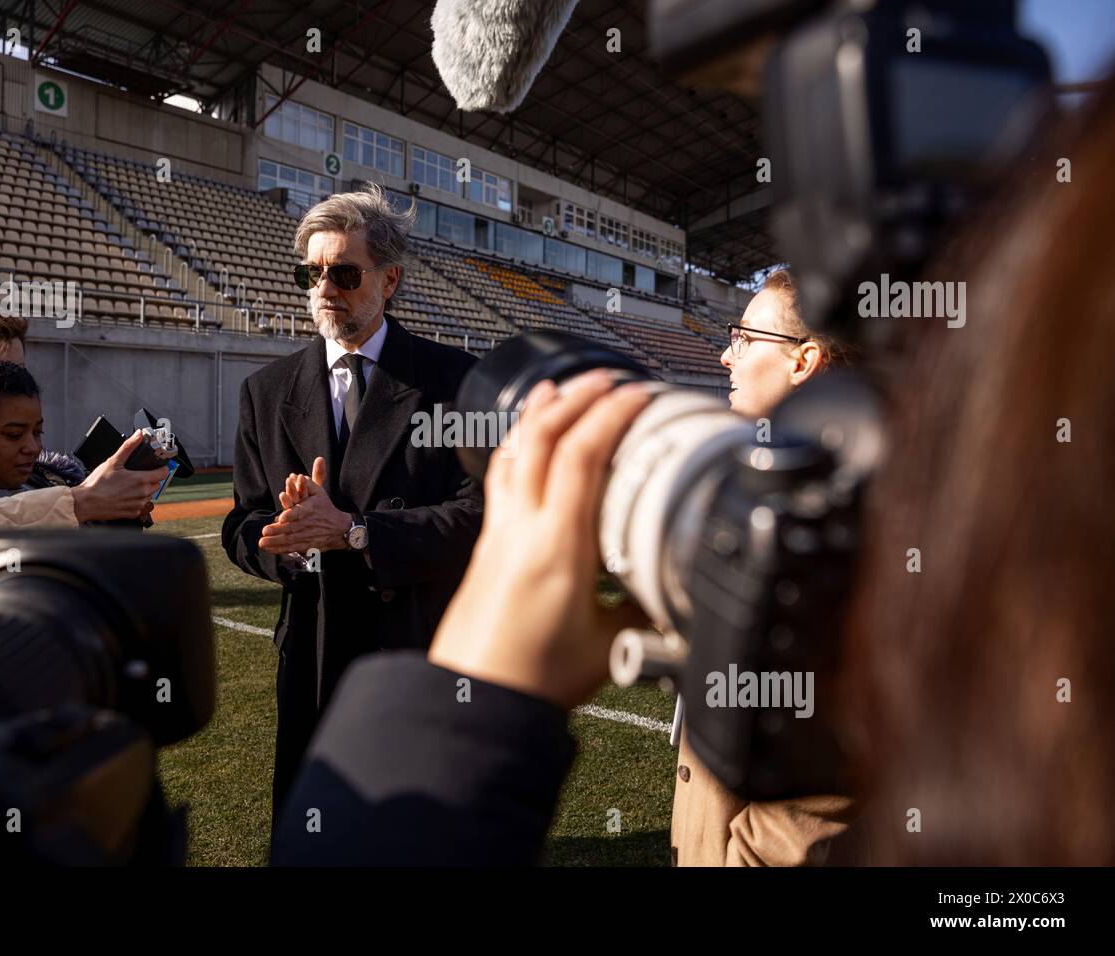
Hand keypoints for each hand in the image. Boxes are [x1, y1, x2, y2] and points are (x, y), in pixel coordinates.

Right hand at [71, 430, 168, 521]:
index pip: (163, 473)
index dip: (161, 468)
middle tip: (136, 475)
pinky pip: (140, 506)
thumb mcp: (113, 461)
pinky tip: (124, 496)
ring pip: (149, 495)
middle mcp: (142, 494)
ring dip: (143, 490)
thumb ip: (128, 447)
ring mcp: (138, 505)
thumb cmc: (97, 484)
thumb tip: (139, 435)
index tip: (156, 466)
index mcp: (141, 480)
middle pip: (156, 484)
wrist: (85, 503)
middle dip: (150, 478)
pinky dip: (135, 501)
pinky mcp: (132, 513)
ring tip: (128, 486)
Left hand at [259, 457, 350, 553]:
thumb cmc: (326, 508)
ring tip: (262, 542)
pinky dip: (280, 550)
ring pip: (290, 540)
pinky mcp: (306, 545)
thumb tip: (305, 469)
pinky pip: (291, 548)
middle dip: (278, 531)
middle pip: (292, 528)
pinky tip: (269, 549)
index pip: (300, 513)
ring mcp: (307, 536)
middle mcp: (308, 524)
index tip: (281, 518)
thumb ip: (313, 480)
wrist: (340, 529)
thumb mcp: (320, 492)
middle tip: (264, 531)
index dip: (291, 515)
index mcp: (310, 510)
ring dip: (275, 542)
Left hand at [428, 371, 653, 710]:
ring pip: (516, 451)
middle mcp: (522, 528)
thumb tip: (675, 596)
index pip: (583, 456)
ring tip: (563, 386)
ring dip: (542, 412)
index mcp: (559, 547)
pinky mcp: (487, 544)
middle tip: (611, 377)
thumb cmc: (532, 679)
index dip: (612, 415)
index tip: (640, 393)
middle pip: (544, 438)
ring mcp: (499, 532)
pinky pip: (501, 477)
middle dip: (579, 396)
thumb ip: (644, 615)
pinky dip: (517, 445)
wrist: (472, 697)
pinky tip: (523, 438)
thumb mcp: (608, 647)